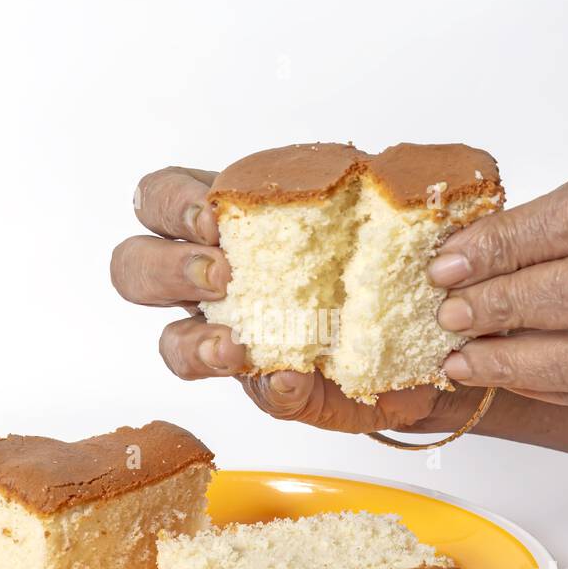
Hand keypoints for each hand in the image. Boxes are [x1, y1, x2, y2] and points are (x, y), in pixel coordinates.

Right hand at [111, 166, 486, 434]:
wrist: (432, 327)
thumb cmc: (382, 251)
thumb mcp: (373, 199)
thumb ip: (360, 180)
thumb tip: (363, 174)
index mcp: (226, 220)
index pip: (159, 199)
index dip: (171, 206)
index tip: (214, 219)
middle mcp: (213, 280)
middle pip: (135, 269)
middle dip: (167, 270)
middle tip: (222, 275)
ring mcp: (235, 336)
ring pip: (173, 344)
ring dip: (195, 344)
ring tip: (235, 347)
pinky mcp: (273, 387)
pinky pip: (257, 395)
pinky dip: (275, 387)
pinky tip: (294, 378)